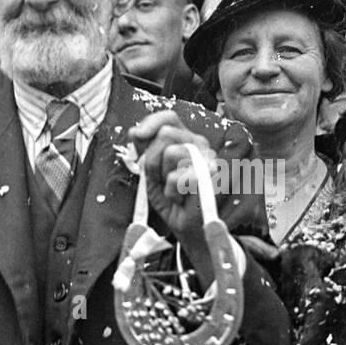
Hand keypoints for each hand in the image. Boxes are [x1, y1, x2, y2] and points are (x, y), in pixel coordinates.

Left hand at [129, 110, 216, 259]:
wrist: (186, 227)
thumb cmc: (171, 199)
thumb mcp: (152, 171)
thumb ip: (146, 148)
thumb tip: (135, 132)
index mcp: (187, 139)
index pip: (169, 118)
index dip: (151, 124)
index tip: (137, 137)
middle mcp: (200, 145)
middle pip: (167, 133)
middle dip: (154, 160)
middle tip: (162, 179)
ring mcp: (208, 160)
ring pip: (171, 153)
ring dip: (164, 179)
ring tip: (173, 191)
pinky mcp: (211, 179)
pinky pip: (177, 178)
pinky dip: (173, 193)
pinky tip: (181, 199)